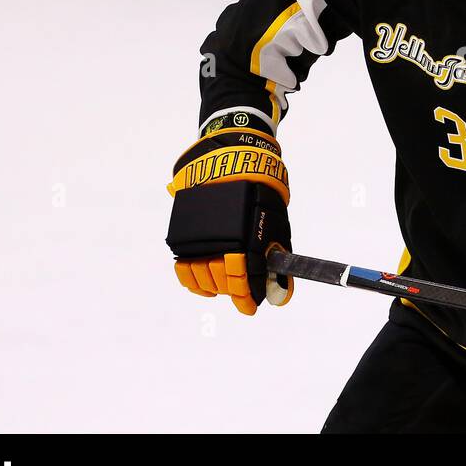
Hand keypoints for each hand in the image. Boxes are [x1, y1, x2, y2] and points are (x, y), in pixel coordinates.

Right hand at [164, 126, 292, 314]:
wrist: (231, 157)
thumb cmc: (261, 190)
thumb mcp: (276, 221)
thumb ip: (277, 257)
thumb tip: (282, 293)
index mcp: (243, 239)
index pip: (241, 280)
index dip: (246, 298)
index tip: (250, 308)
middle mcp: (217, 240)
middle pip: (221, 282)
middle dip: (233, 289)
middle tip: (241, 289)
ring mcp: (197, 236)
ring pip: (201, 277)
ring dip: (214, 285)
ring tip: (224, 282)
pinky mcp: (183, 232)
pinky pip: (183, 267)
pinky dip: (192, 279)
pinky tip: (203, 281)